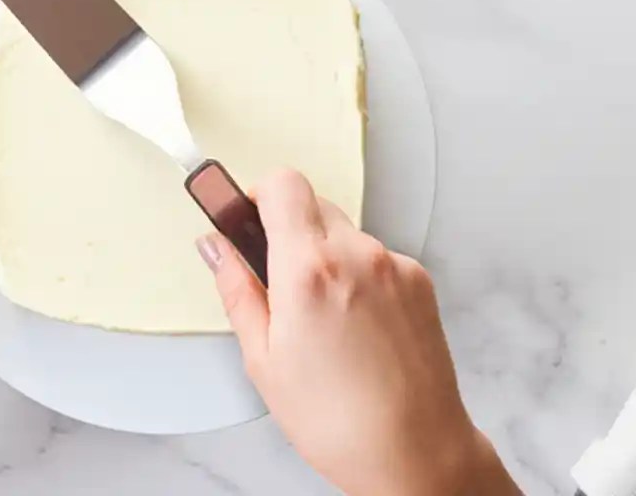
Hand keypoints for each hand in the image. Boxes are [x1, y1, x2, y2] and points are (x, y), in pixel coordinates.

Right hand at [197, 170, 518, 495]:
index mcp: (308, 270)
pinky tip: (354, 327)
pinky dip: (359, 278)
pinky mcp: (419, 281)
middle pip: (313, 203)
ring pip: (346, 233)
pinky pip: (376, 259)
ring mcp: (394, 266)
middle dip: (288, 230)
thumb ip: (237, 290)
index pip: (283, 184)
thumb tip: (216, 248)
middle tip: (276, 279)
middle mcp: (357, 256)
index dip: (258, 196)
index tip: (246, 220)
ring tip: (320, 319)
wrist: (414, 451)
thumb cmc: (338, 421)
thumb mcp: (263, 359)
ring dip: (325, 256)